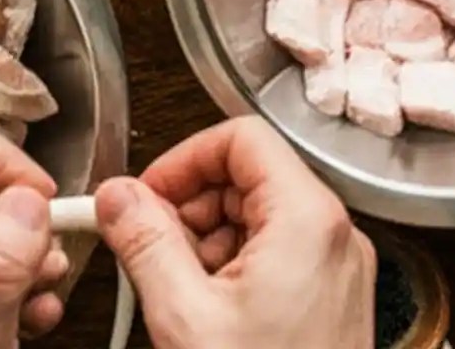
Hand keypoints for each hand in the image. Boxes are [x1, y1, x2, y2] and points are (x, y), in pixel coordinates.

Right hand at [95, 116, 375, 348]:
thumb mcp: (184, 316)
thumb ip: (144, 241)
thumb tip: (118, 197)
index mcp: (306, 221)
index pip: (242, 139)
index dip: (184, 158)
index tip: (145, 194)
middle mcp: (333, 235)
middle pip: (249, 176)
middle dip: (189, 204)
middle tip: (146, 242)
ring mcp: (336, 268)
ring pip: (258, 216)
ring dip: (205, 239)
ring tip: (172, 286)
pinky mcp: (330, 298)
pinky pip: (274, 255)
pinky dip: (229, 268)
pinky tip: (201, 308)